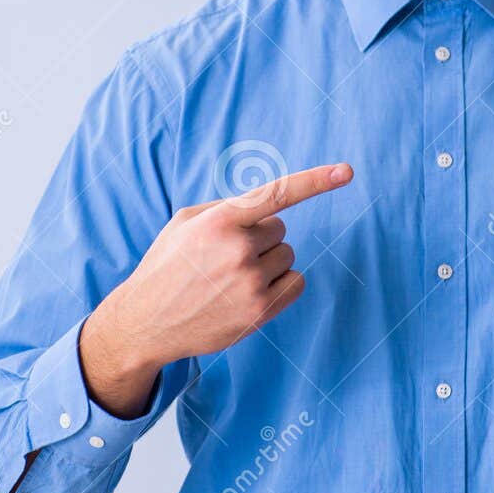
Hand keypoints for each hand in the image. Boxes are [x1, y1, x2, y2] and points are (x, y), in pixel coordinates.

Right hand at [79, 161, 352, 416]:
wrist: (146, 321)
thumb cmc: (168, 264)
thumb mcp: (185, 223)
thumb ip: (228, 207)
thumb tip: (271, 204)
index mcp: (220, 221)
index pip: (276, 194)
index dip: (315, 180)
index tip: (348, 171)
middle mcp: (238, 250)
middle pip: (279, 231)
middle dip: (259, 238)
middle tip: (223, 257)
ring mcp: (251, 283)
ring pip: (287, 256)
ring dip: (267, 262)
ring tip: (229, 277)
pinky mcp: (260, 312)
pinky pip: (296, 282)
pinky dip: (281, 283)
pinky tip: (249, 292)